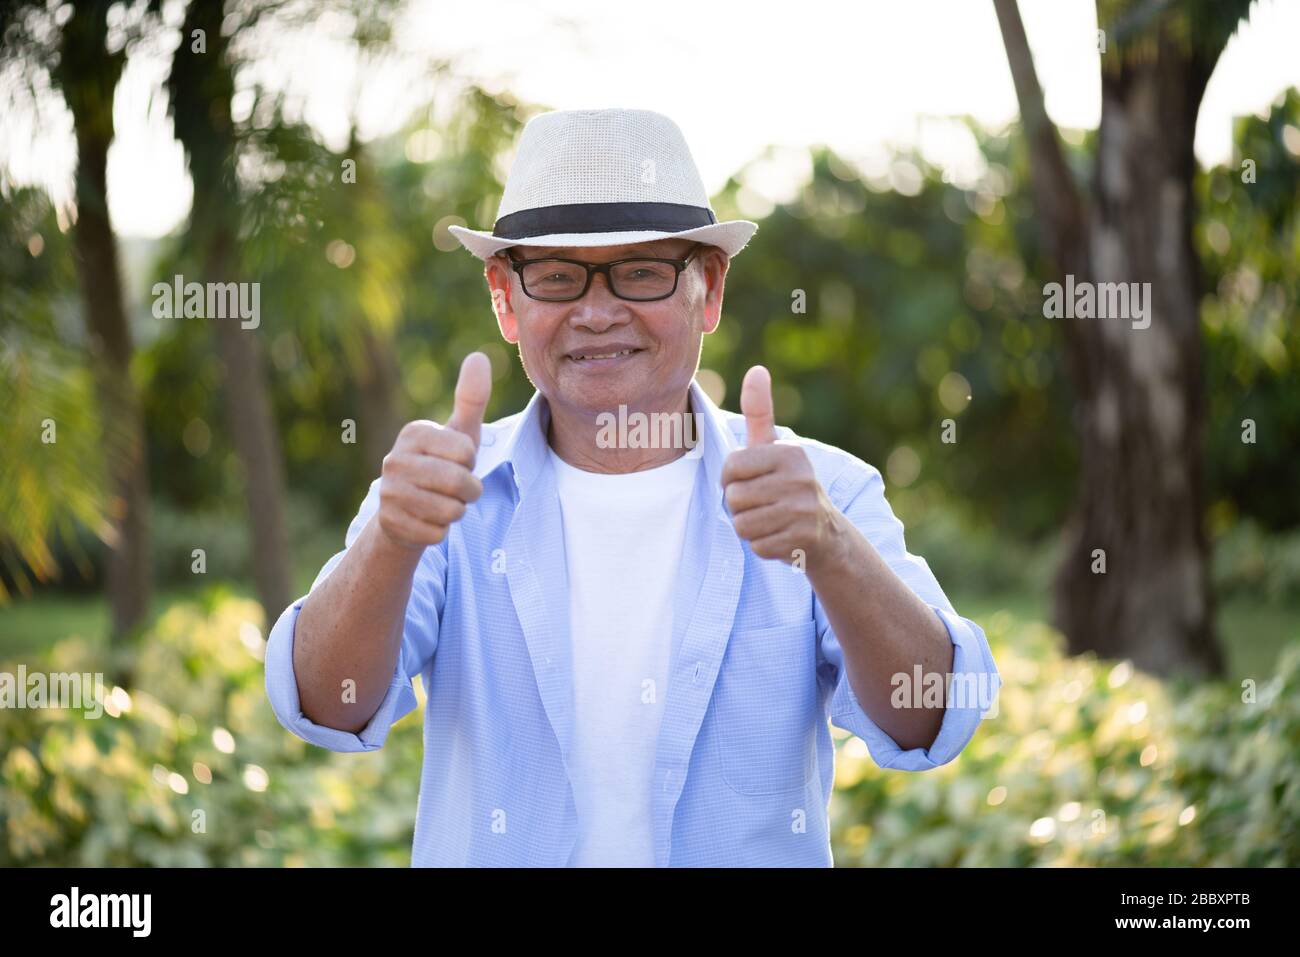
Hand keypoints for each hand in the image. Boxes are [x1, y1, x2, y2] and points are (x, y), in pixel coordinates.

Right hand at [377, 352, 491, 550]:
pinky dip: (440, 531)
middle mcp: (394, 459)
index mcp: (413, 433)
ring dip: (456, 511)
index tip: (457, 461)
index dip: (471, 462)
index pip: (466, 451)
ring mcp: (388, 493)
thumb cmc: (441, 465)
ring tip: (442, 502)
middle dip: (469, 491)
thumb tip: (480, 356)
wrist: (404, 510)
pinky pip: (437, 534)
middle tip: (456, 488)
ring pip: (450, 511)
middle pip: (460, 482)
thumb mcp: (460, 433)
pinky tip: (426, 520)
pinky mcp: (389, 524)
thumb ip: (472, 398)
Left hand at [721, 365, 840, 566]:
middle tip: (763, 503)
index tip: (751, 480)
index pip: (730, 467)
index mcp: (789, 452)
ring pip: (742, 524)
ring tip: (771, 519)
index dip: (731, 478)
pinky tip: (781, 536)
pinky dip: (763, 546)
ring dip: (750, 527)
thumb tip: (756, 369)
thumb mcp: (774, 447)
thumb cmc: (787, 484)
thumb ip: (759, 411)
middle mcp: (800, 478)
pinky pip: (757, 546)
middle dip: (740, 506)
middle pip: (734, 498)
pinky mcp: (803, 539)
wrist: (827, 533)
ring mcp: (803, 510)